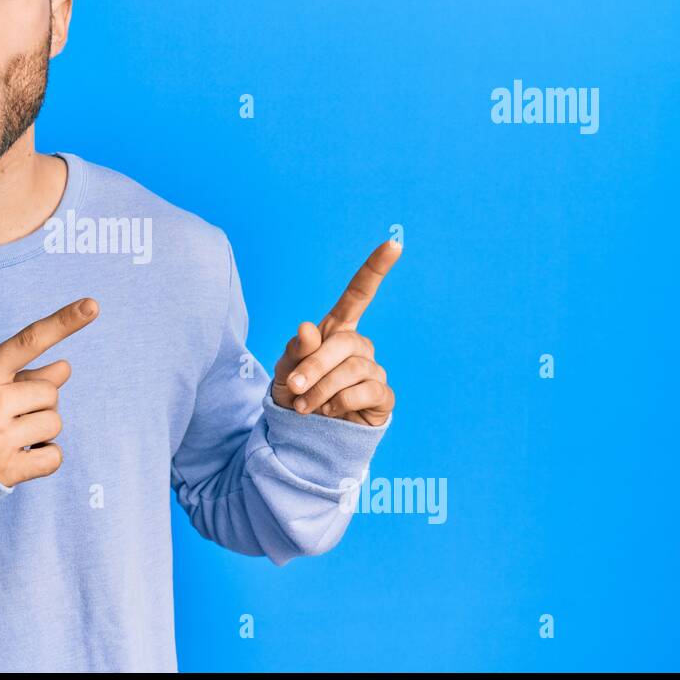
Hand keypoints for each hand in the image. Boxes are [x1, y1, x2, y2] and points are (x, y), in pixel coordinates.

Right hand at [0, 297, 99, 486]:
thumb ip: (19, 376)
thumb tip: (65, 367)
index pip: (27, 341)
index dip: (63, 322)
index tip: (91, 306)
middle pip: (50, 392)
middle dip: (39, 402)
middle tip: (12, 414)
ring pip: (54, 422)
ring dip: (42, 429)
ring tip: (12, 435)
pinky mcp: (8, 470)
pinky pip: (54, 456)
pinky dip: (45, 456)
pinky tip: (22, 455)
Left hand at [271, 240, 399, 425]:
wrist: (302, 436)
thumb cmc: (295, 396)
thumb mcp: (284, 371)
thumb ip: (295, 351)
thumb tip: (307, 329)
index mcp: (335, 330)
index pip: (358, 294)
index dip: (375, 269)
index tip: (395, 243)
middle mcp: (358, 347)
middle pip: (344, 342)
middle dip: (314, 366)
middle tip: (294, 389)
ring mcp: (372, 371)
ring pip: (353, 369)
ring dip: (322, 389)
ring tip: (305, 407)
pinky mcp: (382, 397)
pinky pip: (367, 391)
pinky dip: (341, 403)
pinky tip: (328, 412)